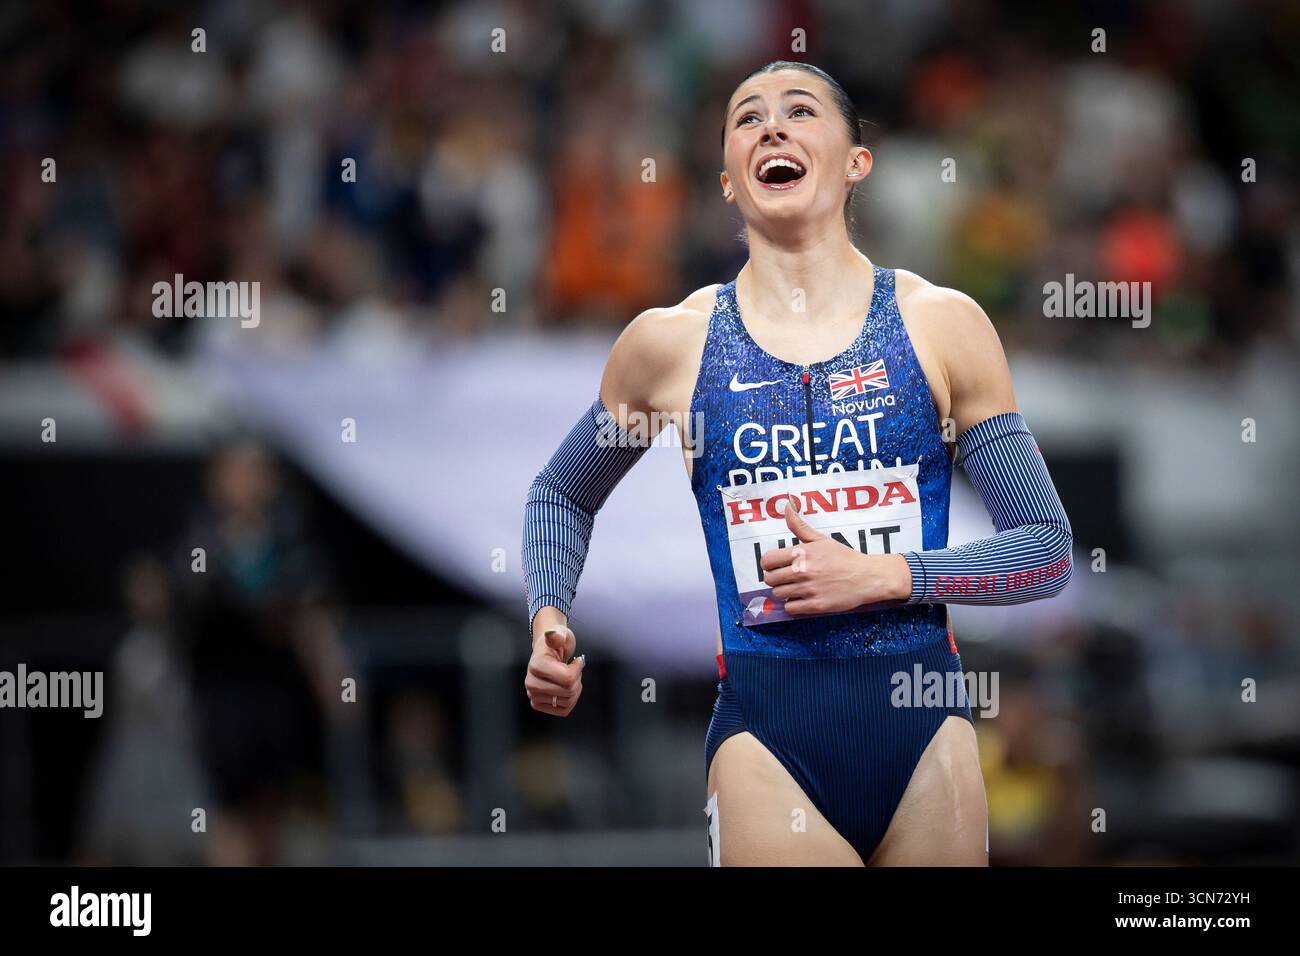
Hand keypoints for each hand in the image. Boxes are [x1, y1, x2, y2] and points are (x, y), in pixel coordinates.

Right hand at [525, 624, 584, 715]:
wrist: (547, 652)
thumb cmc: (555, 644)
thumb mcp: (561, 634)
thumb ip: (558, 635)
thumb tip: (551, 634)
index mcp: (536, 665)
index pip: (568, 678)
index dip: (578, 669)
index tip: (576, 661)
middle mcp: (531, 683)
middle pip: (569, 691)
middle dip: (577, 679)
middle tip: (572, 669)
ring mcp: (533, 695)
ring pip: (568, 701)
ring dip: (575, 689)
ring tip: (568, 677)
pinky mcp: (538, 705)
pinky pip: (564, 710)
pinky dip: (570, 700)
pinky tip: (566, 688)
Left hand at [759, 495, 911, 614]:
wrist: (867, 577)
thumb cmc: (844, 557)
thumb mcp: (821, 539)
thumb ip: (799, 525)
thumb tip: (787, 506)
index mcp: (802, 553)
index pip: (767, 560)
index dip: (768, 563)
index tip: (776, 565)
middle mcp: (803, 571)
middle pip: (769, 579)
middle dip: (775, 578)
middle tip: (785, 577)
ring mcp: (809, 590)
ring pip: (778, 594)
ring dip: (784, 591)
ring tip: (795, 587)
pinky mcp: (816, 606)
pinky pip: (790, 608)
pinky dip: (793, 605)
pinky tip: (802, 598)